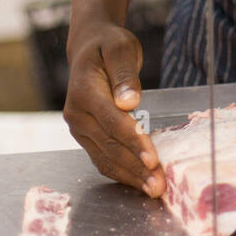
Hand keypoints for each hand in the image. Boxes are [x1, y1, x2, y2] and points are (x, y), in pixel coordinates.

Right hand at [63, 24, 164, 196]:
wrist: (90, 49)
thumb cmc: (110, 46)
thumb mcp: (121, 48)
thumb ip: (125, 74)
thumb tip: (129, 102)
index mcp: (83, 89)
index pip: (111, 121)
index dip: (132, 141)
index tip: (153, 158)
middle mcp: (76, 113)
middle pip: (109, 145)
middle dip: (136, 166)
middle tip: (159, 185)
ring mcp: (78, 128)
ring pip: (105, 157)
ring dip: (131, 176)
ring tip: (154, 189)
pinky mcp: (85, 137)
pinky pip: (103, 158)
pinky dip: (122, 172)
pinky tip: (140, 182)